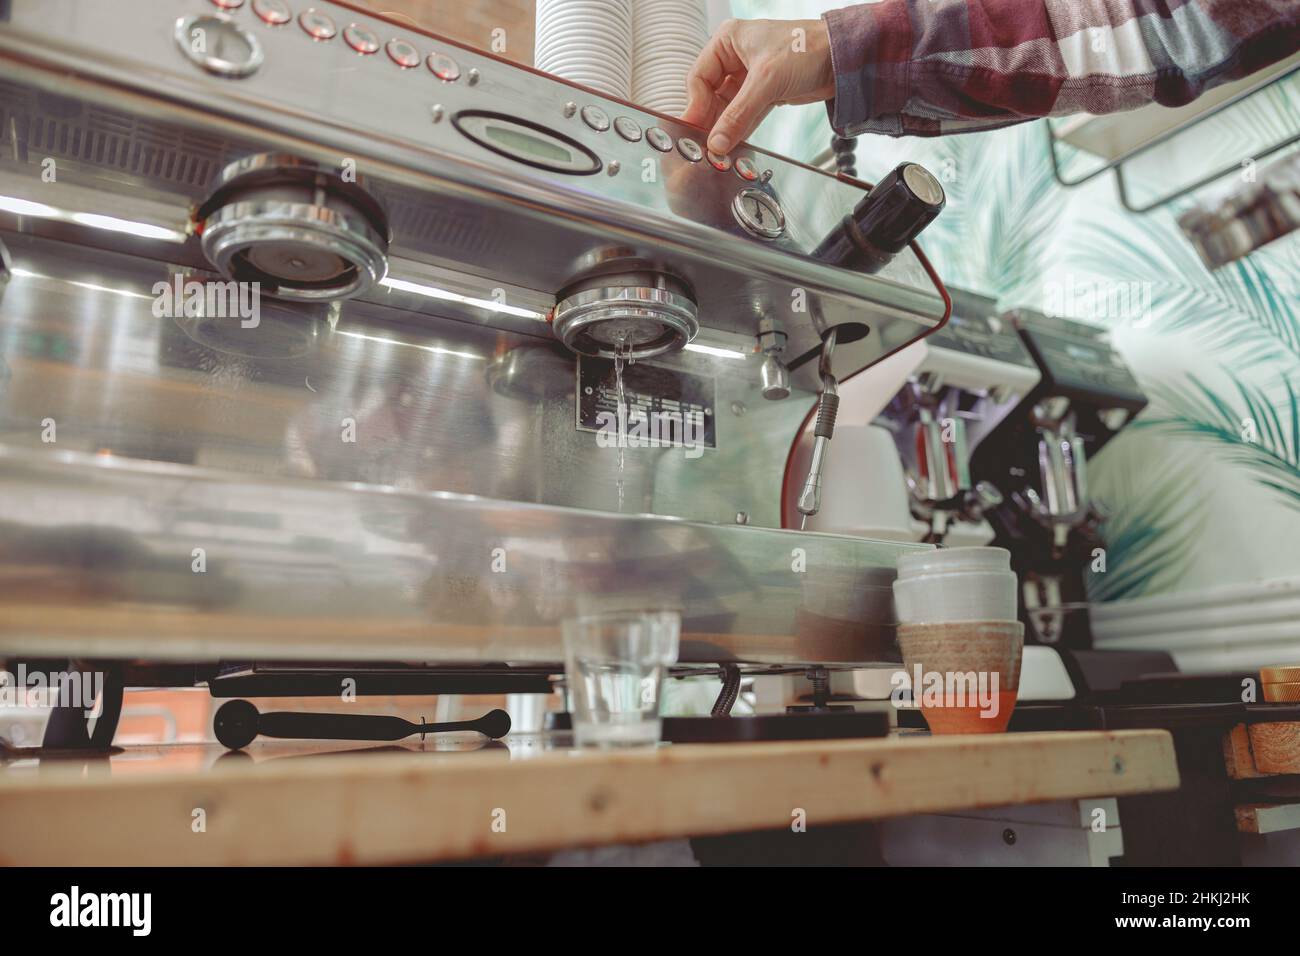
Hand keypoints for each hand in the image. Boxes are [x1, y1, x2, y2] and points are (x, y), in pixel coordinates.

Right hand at [681, 18, 833, 155]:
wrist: (842, 58)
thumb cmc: (807, 48)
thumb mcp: (766, 81)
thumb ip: (738, 114)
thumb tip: (717, 142)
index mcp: (728, 40)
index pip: (699, 77)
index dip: (695, 105)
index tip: (694, 129)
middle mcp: (736, 56)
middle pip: (711, 93)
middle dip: (710, 119)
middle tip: (705, 143)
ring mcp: (750, 75)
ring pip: (728, 106)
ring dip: (725, 126)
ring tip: (718, 148)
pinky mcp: (765, 91)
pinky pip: (745, 113)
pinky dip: (740, 127)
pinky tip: (734, 142)